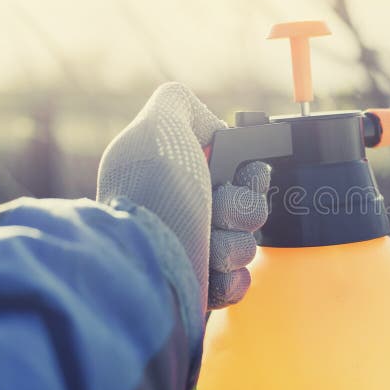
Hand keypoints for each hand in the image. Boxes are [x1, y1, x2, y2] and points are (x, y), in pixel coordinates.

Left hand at [96, 82, 268, 312]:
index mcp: (186, 174)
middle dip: (240, 211)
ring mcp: (197, 249)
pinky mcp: (201, 285)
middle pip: (252, 208)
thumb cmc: (149, 196)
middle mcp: (192, 209)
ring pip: (248, 246)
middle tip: (213, 213)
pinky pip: (240, 280)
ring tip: (204, 247)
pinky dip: (231, 279)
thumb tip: (206, 122)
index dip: (251, 175)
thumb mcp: (158, 127)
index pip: (245, 171)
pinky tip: (211, 271)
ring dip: (233, 247)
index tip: (237, 178)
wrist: (137, 266)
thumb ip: (178, 104)